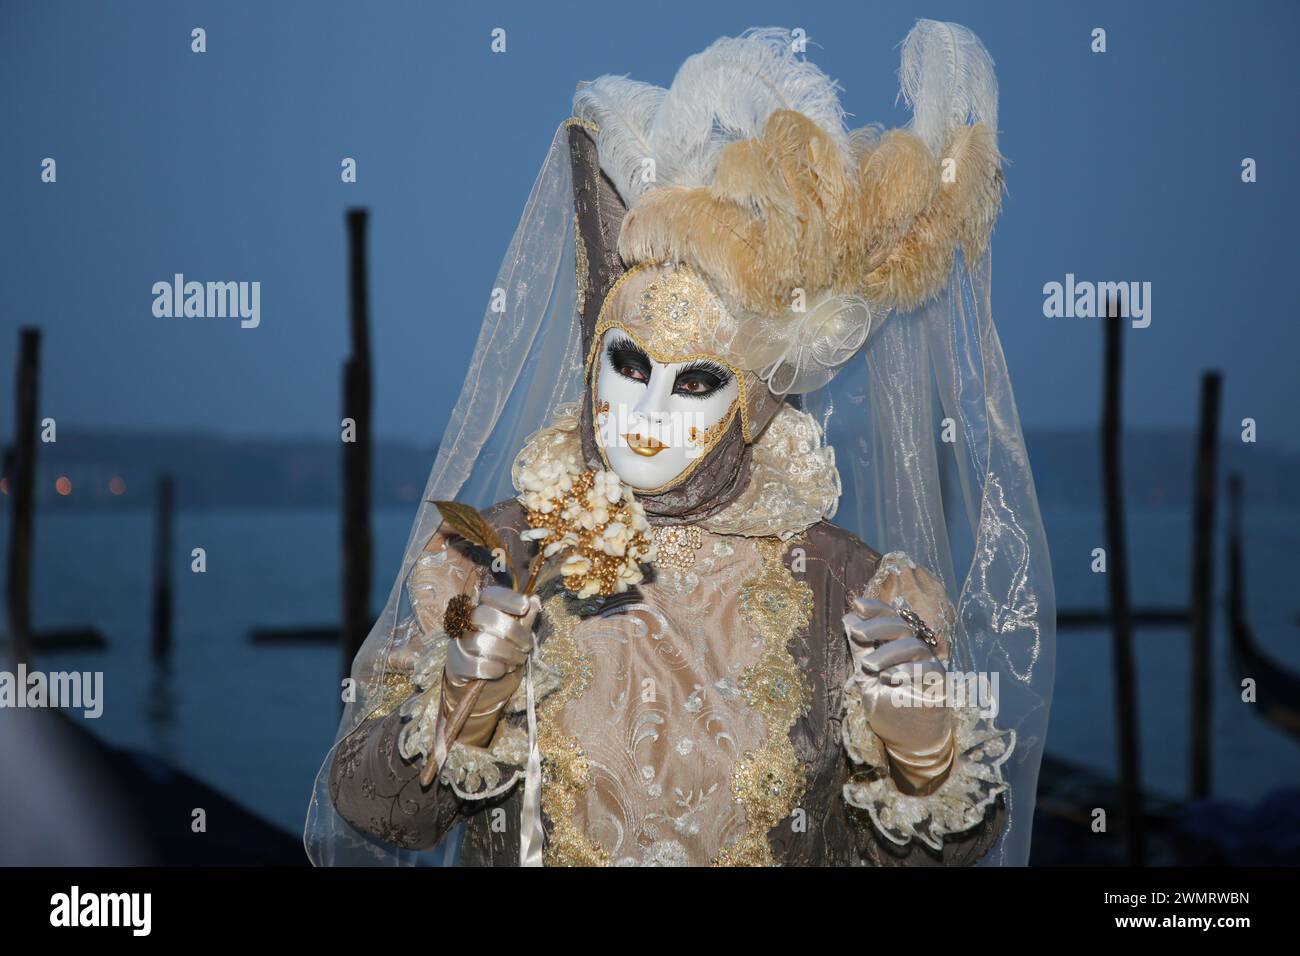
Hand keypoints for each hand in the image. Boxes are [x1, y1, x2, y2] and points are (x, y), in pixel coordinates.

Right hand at [445, 586, 540, 682]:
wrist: (481, 686)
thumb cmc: (500, 654)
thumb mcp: (516, 636)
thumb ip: (524, 618)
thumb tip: (534, 600)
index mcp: (480, 611)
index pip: (489, 595)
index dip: (508, 598)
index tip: (525, 606)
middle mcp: (465, 624)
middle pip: (483, 615)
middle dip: (511, 630)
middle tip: (526, 644)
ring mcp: (458, 644)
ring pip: (481, 642)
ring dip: (507, 652)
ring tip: (518, 659)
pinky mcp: (456, 667)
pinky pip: (478, 665)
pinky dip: (496, 668)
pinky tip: (502, 669)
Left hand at [844, 595, 953, 790]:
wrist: (909, 742)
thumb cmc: (889, 707)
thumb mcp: (867, 677)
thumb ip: (861, 650)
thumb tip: (848, 619)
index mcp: (898, 646)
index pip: (890, 618)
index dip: (876, 608)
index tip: (857, 604)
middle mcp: (916, 651)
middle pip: (901, 627)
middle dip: (877, 627)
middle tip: (857, 633)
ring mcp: (929, 666)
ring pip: (913, 645)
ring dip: (888, 652)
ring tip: (868, 665)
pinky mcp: (940, 684)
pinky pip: (929, 669)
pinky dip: (908, 670)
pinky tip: (890, 678)